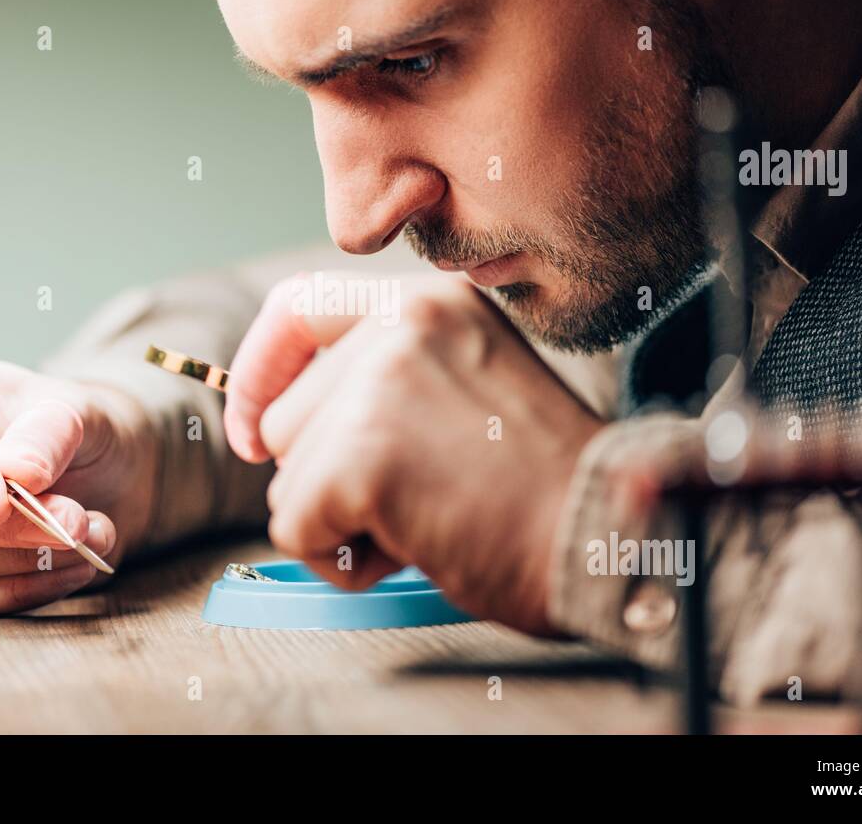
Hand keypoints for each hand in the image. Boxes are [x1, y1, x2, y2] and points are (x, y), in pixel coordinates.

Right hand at [0, 353, 156, 614]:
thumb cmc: (59, 428)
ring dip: (19, 560)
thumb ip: (49, 432)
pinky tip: (67, 570)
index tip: (1, 504)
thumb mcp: (72, 411)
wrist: (78, 470)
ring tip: (89, 538)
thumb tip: (19, 472)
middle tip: (74, 524)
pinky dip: (17, 590)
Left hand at [223, 273, 601, 633]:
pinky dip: (340, 559)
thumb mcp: (467, 384)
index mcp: (430, 301)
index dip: (260, 368)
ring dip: (340, 516)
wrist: (612, 536)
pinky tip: (415, 546)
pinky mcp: (361, 457)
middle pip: (284, 414)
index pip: (297, 304)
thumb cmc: (545, 484)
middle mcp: (400, 324)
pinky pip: (294, 526)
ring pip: (284, 473)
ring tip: (428, 515)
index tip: (249, 427)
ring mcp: (378, 387)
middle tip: (418, 492)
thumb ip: (385, 378)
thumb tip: (273, 422)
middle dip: (325, 473)